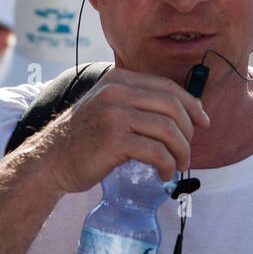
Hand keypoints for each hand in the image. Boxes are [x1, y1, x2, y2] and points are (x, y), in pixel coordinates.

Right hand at [26, 68, 208, 194]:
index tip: (203, 121)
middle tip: (187, 151)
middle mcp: (116, 91)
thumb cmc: (82, 140)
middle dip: (188, 131)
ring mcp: (115, 113)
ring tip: (177, 166)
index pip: (167, 87)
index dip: (191, 104)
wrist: (49, 161)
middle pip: (172, 106)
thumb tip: (180, 114)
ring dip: (181, 151)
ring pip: (168, 129)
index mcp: (117, 79)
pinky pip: (157, 151)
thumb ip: (134, 104)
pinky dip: (167, 164)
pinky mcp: (115, 139)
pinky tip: (163, 174)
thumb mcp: (106, 108)